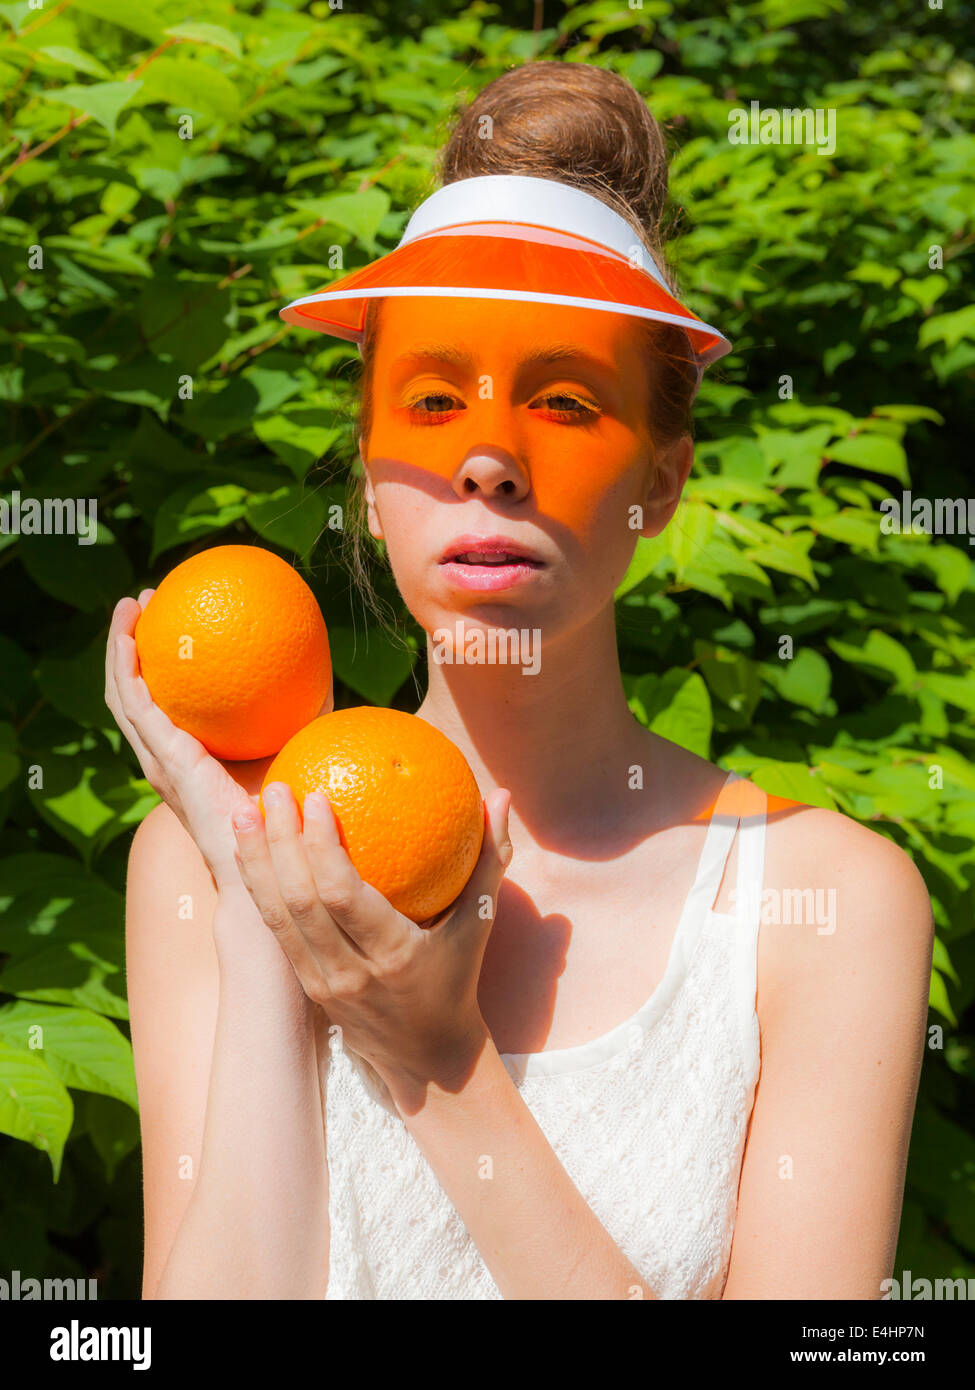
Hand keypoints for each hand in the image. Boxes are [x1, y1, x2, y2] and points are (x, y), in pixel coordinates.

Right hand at [104, 591, 331, 892]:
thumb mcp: (297, 747)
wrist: (276, 861)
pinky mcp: (168, 761)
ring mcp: (163, 761)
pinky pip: (138, 706)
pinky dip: (129, 668)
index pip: (163, 708)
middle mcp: (168, 759)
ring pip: (124, 695)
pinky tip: (136, 637)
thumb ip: (305, 713)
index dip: (158, 667)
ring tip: (130, 605)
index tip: (170, 622)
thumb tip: (324, 669)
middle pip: (134, 694)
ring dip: (121, 648)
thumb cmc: (292, 815)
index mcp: (190, 760)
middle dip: (131, 644)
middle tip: (143, 601)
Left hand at [231, 780, 512, 1104]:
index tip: (316, 798)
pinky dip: (257, 889)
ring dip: (255, 862)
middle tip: (275, 789)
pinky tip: (247, 852)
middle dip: (278, 842)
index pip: (343, 897)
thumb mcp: (479, 922)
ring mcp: (321, 983)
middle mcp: (349, 972)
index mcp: (393, 955)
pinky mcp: (305, 986)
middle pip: (300, 901)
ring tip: (244, 812)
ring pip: (276, 916)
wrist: (427, 1056)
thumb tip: (499, 796)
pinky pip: (274, 930)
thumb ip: (490, 858)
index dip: (320, 847)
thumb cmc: (457, 976)